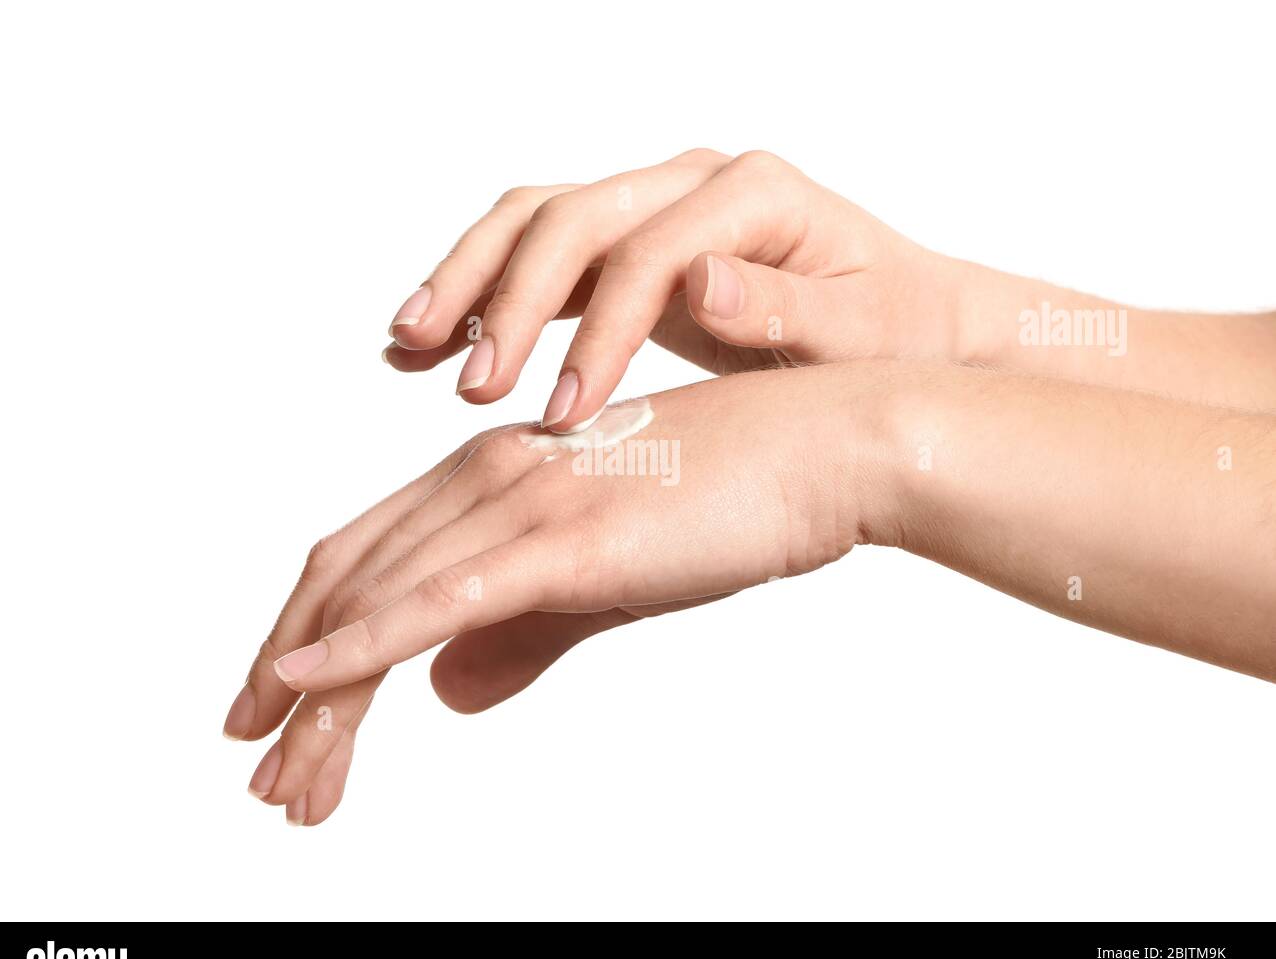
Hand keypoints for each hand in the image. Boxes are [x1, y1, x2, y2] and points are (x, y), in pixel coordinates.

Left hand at [224, 365, 878, 823]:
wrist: (823, 448)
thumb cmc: (729, 502)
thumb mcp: (604, 582)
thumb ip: (522, 635)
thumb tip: (447, 697)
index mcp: (490, 478)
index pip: (364, 562)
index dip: (304, 644)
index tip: (276, 724)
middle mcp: (484, 476)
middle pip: (345, 583)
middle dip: (285, 684)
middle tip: (259, 776)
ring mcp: (522, 500)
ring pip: (378, 601)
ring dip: (316, 697)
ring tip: (282, 783)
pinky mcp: (565, 535)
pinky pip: (440, 596)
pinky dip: (363, 641)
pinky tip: (309, 684)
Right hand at [382, 148, 964, 430]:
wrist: (908, 326)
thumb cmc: (893, 334)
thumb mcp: (861, 333)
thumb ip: (785, 309)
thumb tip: (702, 282)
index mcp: (751, 194)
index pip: (645, 253)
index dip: (597, 333)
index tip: (564, 417)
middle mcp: (692, 183)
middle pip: (567, 216)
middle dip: (506, 298)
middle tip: (467, 381)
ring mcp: (657, 207)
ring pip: (535, 224)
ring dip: (467, 281)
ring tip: (408, 346)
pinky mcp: (632, 244)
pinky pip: (542, 256)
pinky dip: (486, 294)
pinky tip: (434, 343)